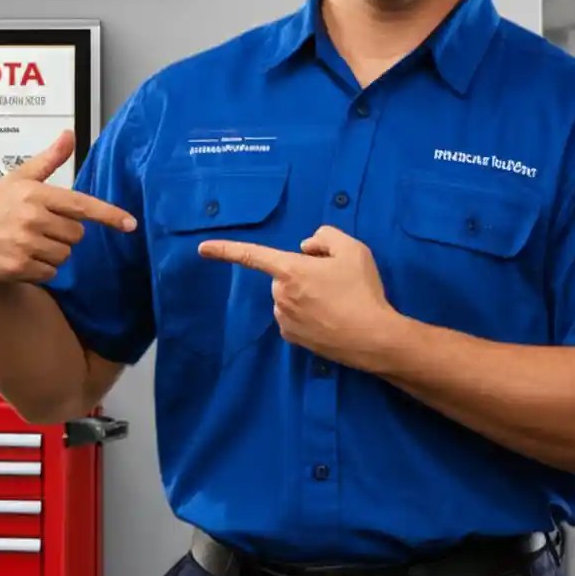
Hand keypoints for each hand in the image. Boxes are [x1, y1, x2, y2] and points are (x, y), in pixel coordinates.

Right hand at [0, 130, 135, 283]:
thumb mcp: (19, 179)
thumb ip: (49, 160)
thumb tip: (69, 134)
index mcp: (36, 194)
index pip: (81, 205)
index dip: (109, 215)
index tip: (131, 224)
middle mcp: (32, 218)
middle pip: (77, 234)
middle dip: (64, 233)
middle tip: (39, 228)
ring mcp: (24, 244)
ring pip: (65, 255)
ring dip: (53, 252)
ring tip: (28, 243)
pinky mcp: (18, 267)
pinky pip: (51, 272)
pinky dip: (41, 269)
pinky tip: (21, 258)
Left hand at [198, 225, 403, 370]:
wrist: (373, 337)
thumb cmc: (362, 291)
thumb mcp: (353, 249)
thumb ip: (326, 236)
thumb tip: (306, 247)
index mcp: (290, 270)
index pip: (252, 255)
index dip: (225, 250)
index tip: (201, 249)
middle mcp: (280, 295)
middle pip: (284, 276)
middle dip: (302, 274)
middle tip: (335, 280)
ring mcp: (284, 319)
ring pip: (288, 297)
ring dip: (305, 295)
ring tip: (337, 302)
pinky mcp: (292, 338)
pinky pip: (293, 317)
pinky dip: (307, 315)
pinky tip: (331, 318)